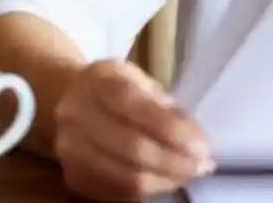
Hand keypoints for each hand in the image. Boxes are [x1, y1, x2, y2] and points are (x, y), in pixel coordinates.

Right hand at [54, 59, 214, 200]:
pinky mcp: (73, 176)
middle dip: (175, 162)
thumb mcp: (143, 82)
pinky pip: (116, 193)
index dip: (174, 132)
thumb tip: (197, 142)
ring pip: (126, 177)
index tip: (203, 147)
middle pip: (133, 148)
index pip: (139, 109)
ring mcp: (69, 148)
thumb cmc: (117, 88)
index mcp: (100, 81)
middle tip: (202, 167)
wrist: (70, 99)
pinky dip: (148, 191)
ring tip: (187, 175)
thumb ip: (169, 108)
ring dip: (165, 181)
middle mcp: (77, 114)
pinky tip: (165, 181)